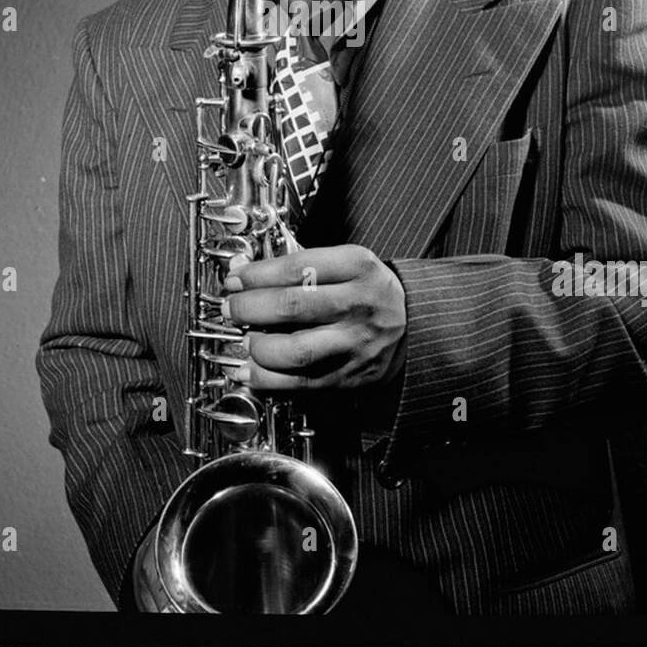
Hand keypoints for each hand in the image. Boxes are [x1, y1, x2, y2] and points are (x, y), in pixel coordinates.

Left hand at [222, 244, 406, 391]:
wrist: (414, 326)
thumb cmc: (370, 291)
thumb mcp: (347, 263)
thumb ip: (300, 266)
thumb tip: (244, 272)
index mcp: (358, 267)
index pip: (298, 268)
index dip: (257, 275)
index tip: (235, 279)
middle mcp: (359, 305)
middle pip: (292, 307)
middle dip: (249, 308)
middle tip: (232, 308)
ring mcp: (355, 344)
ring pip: (296, 350)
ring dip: (258, 346)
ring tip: (244, 339)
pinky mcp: (348, 376)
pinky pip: (301, 382)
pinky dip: (267, 379)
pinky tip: (249, 370)